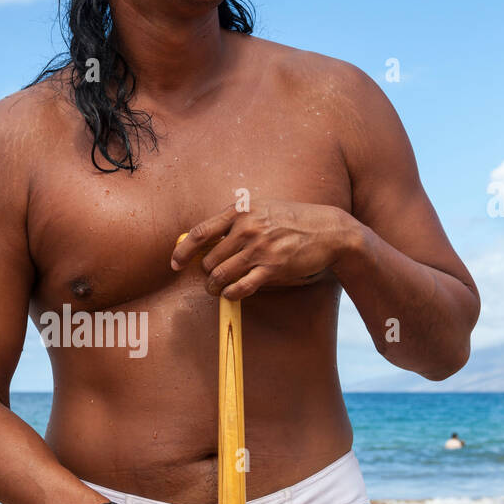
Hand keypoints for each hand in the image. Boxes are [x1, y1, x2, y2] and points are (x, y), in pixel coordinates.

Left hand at [171, 199, 354, 299]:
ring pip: (220, 276)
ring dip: (215, 287)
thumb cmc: (293, 219)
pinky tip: (232, 294)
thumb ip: (235, 221)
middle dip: (206, 273)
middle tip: (211, 279)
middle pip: (208, 260)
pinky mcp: (272, 268)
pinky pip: (240, 288)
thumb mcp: (262, 208)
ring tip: (217, 289)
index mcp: (241, 211)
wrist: (329, 230)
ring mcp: (259, 248)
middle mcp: (247, 228)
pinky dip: (231, 295)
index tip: (174, 263)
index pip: (200, 232)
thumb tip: (205, 242)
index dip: (182, 251)